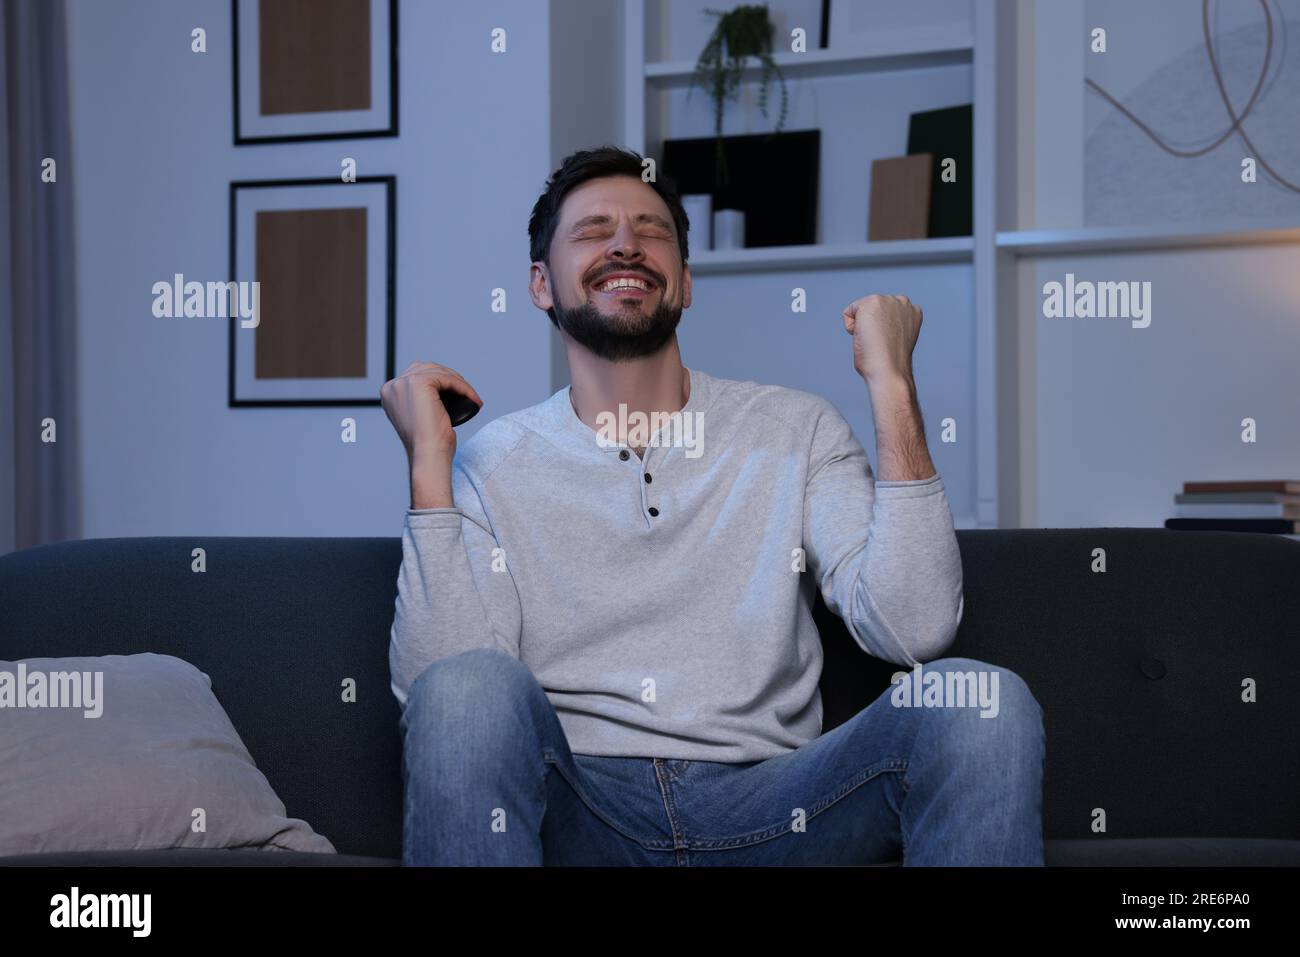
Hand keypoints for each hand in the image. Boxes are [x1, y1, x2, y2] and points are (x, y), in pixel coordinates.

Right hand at [380, 362, 482, 507]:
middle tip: (468, 395)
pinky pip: (448, 378)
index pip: (417, 375)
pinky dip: (463, 387)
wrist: (428, 455)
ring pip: (439, 372)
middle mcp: (393, 386)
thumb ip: (421, 401)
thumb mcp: (420, 417)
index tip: (458, 395)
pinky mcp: (419, 383)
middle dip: (450, 379)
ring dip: (459, 383)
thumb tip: (441, 392)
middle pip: (428, 369)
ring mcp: (404, 383)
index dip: (441, 381)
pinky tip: (473, 399)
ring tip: (472, 398)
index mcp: (389, 393)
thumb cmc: (428, 444)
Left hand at [841, 294, 921, 385]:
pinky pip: (848, 312)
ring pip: (860, 311)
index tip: (888, 344)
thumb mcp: (896, 340)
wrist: (889, 369)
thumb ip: (890, 326)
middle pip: (871, 310)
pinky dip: (850, 327)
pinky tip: (864, 336)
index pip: (884, 315)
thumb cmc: (890, 364)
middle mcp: (903, 302)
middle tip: (880, 343)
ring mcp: (888, 300)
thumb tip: (875, 328)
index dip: (881, 332)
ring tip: (874, 340)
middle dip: (871, 326)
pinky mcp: (872, 301)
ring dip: (862, 327)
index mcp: (913, 311)